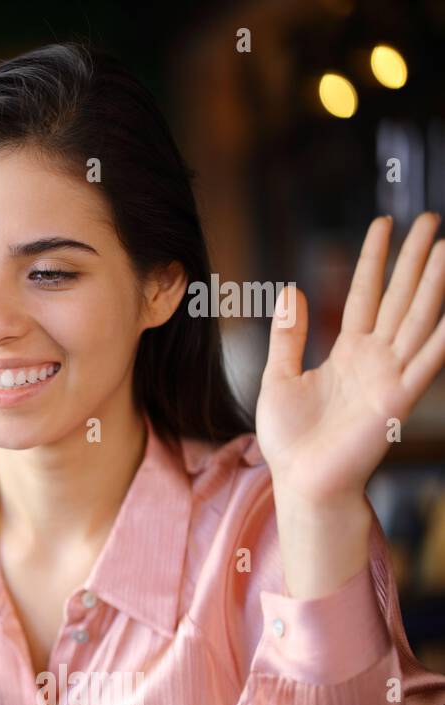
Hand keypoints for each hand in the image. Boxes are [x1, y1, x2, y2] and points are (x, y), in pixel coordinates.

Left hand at [257, 212, 444, 506]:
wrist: (300, 482)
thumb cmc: (290, 439)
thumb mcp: (278, 376)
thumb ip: (289, 335)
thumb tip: (290, 290)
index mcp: (346, 353)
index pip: (363, 294)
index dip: (373, 260)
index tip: (383, 225)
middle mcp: (373, 359)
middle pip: (398, 297)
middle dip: (414, 259)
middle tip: (430, 219)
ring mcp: (388, 377)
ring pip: (416, 319)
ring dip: (433, 285)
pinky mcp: (396, 399)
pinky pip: (425, 362)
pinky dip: (442, 338)